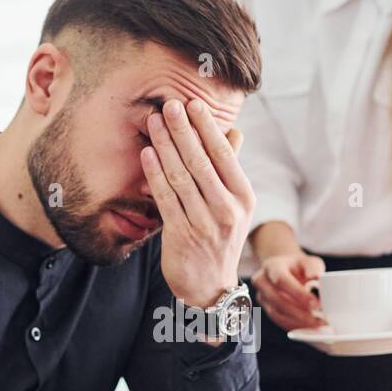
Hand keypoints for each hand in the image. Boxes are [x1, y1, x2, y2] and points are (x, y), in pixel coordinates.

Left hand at [141, 98, 254, 307]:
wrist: (208, 287)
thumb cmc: (220, 237)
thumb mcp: (235, 205)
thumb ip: (231, 169)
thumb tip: (235, 132)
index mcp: (244, 197)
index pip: (224, 156)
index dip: (207, 128)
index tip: (193, 103)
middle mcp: (227, 209)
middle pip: (201, 162)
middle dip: (183, 130)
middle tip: (170, 104)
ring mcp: (204, 223)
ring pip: (182, 177)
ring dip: (166, 146)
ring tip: (154, 122)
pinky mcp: (181, 235)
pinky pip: (166, 198)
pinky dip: (155, 173)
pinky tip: (147, 153)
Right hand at [252, 251, 324, 330]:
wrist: (286, 269)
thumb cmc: (298, 266)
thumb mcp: (308, 261)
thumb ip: (313, 269)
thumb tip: (317, 281)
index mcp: (271, 266)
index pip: (281, 280)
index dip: (298, 294)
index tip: (315, 304)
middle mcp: (262, 282)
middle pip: (278, 300)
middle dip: (300, 312)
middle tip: (319, 319)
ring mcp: (262, 297)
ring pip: (277, 314)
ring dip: (298, 322)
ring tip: (317, 324)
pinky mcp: (266, 309)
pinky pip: (279, 321)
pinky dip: (294, 325)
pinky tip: (308, 327)